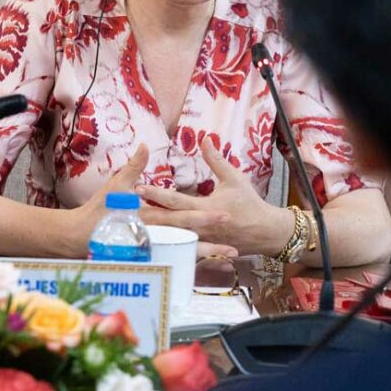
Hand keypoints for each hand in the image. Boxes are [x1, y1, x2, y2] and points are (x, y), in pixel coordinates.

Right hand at [69, 145, 236, 257]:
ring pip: (183, 255)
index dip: (203, 217)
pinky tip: (209, 266)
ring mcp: (151, 249)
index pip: (180, 217)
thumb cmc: (97, 210)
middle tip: (235, 245)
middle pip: (187, 240)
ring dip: (207, 257)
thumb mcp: (116, 186)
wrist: (78, 237)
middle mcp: (153, 236)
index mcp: (149, 217)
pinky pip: (174, 262)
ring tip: (230, 258)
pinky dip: (191, 264)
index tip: (223, 216)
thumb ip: (133, 167)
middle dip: (212, 242)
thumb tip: (144, 145)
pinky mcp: (148, 257)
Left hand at [136, 137, 291, 255]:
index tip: (138, 186)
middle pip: (167, 221)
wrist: (265, 231)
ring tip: (130, 226)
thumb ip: (216, 160)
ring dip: (152, 232)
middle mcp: (201, 226)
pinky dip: (167, 248)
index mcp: (206, 207)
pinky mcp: (203, 250)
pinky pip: (182, 251)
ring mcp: (201, 241)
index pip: (176, 200)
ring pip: (171, 238)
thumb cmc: (250, 203)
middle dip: (145, 214)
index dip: (156, 193)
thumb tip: (205, 139)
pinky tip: (150, 246)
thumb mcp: (235, 178)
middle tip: (125, 208)